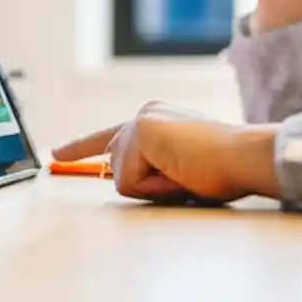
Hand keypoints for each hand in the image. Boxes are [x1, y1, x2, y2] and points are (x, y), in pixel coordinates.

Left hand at [52, 101, 280, 202]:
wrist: (244, 155)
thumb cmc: (225, 167)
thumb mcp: (179, 166)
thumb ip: (151, 166)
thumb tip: (120, 175)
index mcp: (156, 118)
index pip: (110, 136)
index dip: (80, 147)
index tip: (57, 153)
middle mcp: (144, 114)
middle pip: (117, 168)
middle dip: (147, 185)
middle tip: (186, 174)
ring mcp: (139, 122)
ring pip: (123, 179)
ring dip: (155, 188)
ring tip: (187, 173)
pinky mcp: (139, 133)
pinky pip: (131, 182)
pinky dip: (156, 187)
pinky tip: (181, 172)